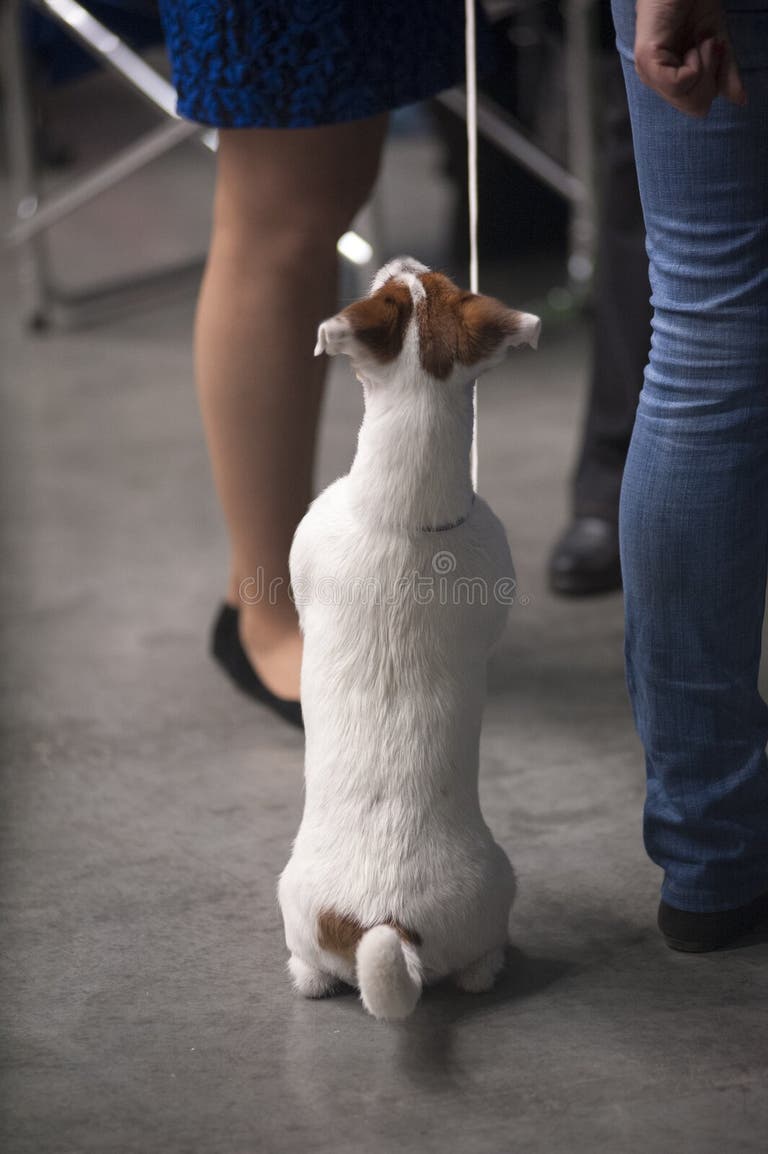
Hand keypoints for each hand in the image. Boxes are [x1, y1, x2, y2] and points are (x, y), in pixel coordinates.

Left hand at [634, 0, 746, 116]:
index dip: (715, 82)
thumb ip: (725, 72)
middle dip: (712, 78)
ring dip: (706, 67)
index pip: (697, 107)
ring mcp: (649, 70)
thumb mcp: (716, 42)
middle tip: (708, 45)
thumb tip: (739, 101)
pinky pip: (679, 84)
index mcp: (668, 78)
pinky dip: (696, 64)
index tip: (715, 49)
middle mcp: (655, 79)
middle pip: (694, 107)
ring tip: (700, 41)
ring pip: (688, 98)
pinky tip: (693, 44)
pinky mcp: (647, 59)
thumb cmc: (695, 4)